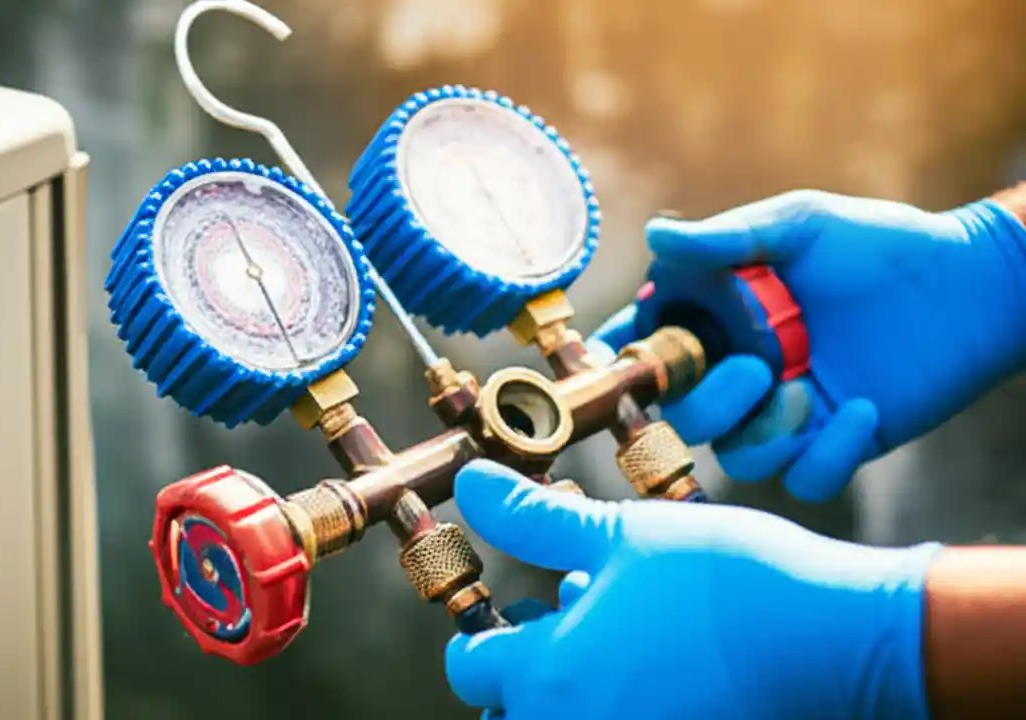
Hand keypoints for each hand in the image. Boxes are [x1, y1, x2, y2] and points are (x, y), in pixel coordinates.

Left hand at [445, 460, 940, 718]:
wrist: (837, 639)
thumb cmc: (727, 580)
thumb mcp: (620, 534)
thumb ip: (534, 519)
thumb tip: (469, 485)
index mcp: (550, 675)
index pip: (472, 671)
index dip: (481, 639)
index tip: (511, 620)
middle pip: (509, 719)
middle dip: (521, 683)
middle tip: (560, 637)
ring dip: (565, 699)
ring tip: (607, 655)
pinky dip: (615, 710)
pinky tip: (652, 675)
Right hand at [595, 190, 1025, 499]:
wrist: (967, 282)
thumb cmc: (877, 244)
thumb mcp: (798, 225)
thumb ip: (726, 240)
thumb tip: (654, 236)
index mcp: (720, 322)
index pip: (649, 349)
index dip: (618, 363)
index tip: (605, 364)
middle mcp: (742, 373)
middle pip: (682, 418)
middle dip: (704, 403)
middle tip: (754, 367)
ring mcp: (786, 414)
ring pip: (737, 460)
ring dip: (764, 432)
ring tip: (810, 390)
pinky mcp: (834, 443)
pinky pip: (804, 480)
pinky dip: (827, 454)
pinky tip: (861, 409)